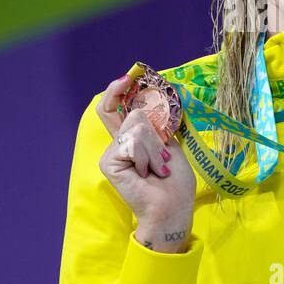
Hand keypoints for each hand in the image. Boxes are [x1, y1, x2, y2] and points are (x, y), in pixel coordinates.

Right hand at [96, 74, 196, 251]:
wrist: (172, 207)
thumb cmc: (174, 181)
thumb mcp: (170, 143)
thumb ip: (158, 121)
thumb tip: (158, 94)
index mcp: (130, 137)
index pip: (115, 106)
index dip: (117, 89)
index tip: (129, 76)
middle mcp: (117, 143)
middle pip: (133, 113)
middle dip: (156, 133)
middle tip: (162, 158)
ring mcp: (111, 152)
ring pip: (135, 128)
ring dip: (154, 149)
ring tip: (156, 169)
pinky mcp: (108, 162)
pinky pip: (131, 143)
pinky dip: (146, 157)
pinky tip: (146, 174)